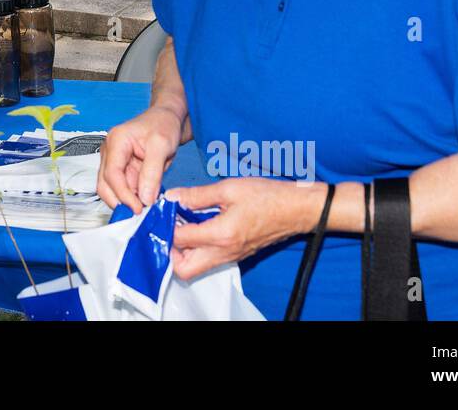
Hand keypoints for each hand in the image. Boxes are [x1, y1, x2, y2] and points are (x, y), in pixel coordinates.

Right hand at [97, 106, 184, 212]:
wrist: (167, 118)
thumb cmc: (164, 124)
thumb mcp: (162, 145)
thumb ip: (152, 172)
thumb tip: (145, 199)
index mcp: (116, 141)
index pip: (112, 174)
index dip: (123, 194)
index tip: (139, 208)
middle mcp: (110, 152)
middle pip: (105, 184)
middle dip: (120, 201)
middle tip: (141, 213)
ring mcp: (115, 161)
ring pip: (111, 189)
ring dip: (126, 200)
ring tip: (145, 207)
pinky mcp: (123, 169)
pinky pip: (123, 187)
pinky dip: (132, 197)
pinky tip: (145, 201)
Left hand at [166, 179, 324, 281]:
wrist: (296, 209)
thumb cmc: (267, 196)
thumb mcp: (229, 188)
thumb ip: (197, 196)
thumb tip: (172, 197)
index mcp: (221, 235)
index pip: (180, 239)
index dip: (165, 225)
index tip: (160, 211)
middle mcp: (224, 252)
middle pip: (184, 268)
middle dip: (170, 251)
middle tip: (168, 227)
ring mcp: (231, 256)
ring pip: (196, 267)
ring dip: (183, 251)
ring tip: (181, 224)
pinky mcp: (236, 255)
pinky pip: (209, 260)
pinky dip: (197, 249)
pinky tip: (197, 226)